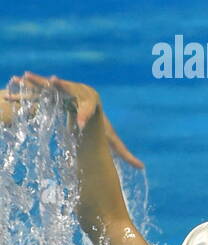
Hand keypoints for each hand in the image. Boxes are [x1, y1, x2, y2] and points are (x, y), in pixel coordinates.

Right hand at [8, 73, 143, 168]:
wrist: (83, 101)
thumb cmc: (97, 123)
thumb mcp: (108, 137)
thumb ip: (122, 151)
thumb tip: (142, 167)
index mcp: (96, 108)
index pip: (91, 114)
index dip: (85, 118)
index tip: (80, 125)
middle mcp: (85, 96)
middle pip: (80, 101)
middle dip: (75, 106)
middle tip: (71, 114)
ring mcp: (71, 90)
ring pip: (65, 88)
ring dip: (59, 84)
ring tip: (51, 81)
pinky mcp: (57, 87)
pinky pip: (48, 85)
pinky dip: (39, 81)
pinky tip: (28, 77)